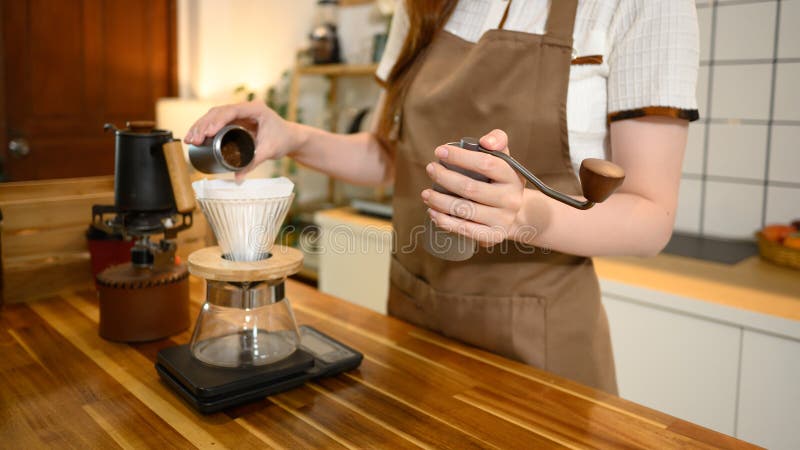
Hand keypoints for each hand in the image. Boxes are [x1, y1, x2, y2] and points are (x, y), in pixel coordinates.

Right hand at [184, 100, 296, 179]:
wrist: (290, 138)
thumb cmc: (283, 140)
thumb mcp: (269, 151)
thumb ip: (253, 163)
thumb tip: (238, 178)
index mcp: (255, 109)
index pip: (232, 111)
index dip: (217, 120)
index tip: (208, 132)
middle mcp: (245, 108)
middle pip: (219, 112)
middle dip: (204, 125)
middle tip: (195, 140)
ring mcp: (239, 114)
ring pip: (215, 116)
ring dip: (201, 126)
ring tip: (190, 140)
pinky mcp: (235, 121)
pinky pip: (217, 121)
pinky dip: (206, 128)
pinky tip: (195, 136)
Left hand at [421, 129, 523, 245]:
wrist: (516, 213)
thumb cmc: (500, 181)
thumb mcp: (504, 159)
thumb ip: (497, 141)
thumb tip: (484, 141)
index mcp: (512, 176)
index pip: (485, 163)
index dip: (460, 157)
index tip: (439, 152)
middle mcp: (510, 199)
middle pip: (470, 188)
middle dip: (444, 177)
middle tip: (430, 169)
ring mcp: (502, 219)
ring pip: (464, 209)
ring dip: (439, 201)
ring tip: (426, 193)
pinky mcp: (492, 235)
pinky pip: (465, 229)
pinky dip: (445, 221)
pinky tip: (432, 212)